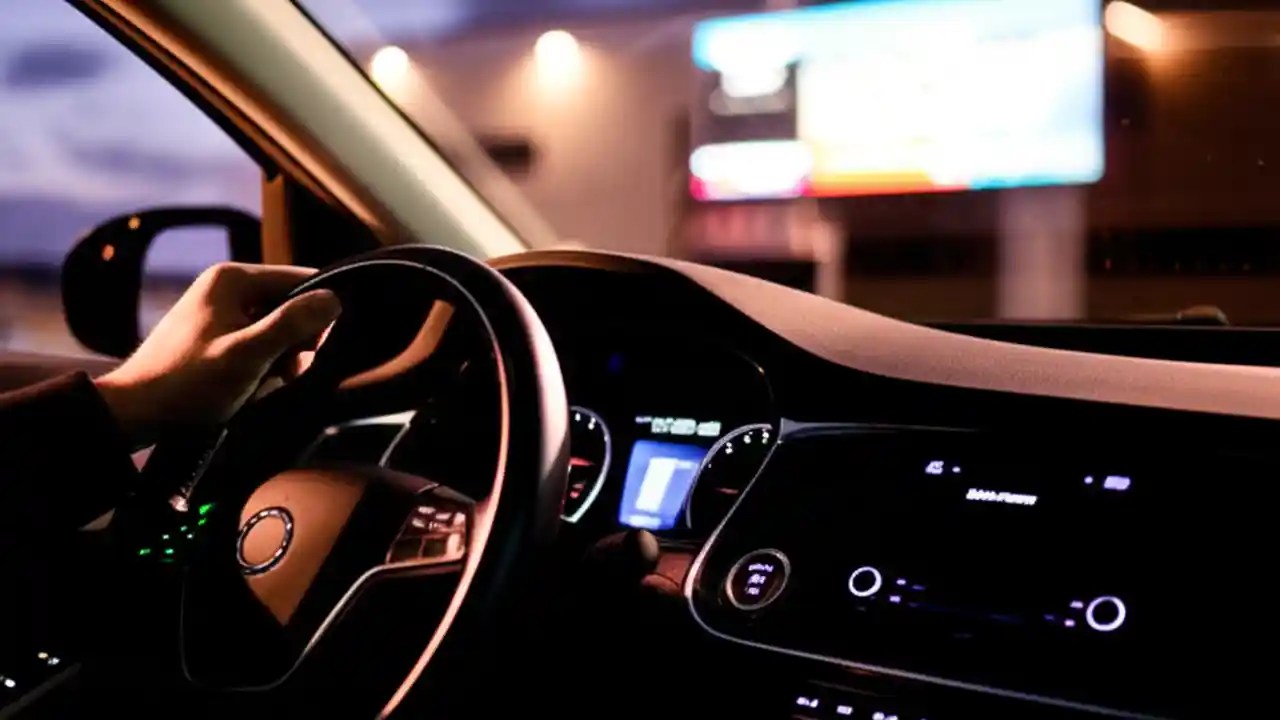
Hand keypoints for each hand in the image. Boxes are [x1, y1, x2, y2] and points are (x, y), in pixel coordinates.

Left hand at [94, 263, 340, 444]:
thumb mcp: (247, 354)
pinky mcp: (218, 338)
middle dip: (295, 345)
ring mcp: (222, 314)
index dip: (316, 315)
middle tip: (279, 374)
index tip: (310, 351)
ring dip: (280, 363)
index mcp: (232, 278)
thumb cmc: (187, 383)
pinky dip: (262, 369)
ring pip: (278, 332)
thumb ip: (292, 324)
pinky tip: (249, 388)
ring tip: (259, 385)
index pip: (302, 280)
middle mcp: (228, 288)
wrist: (135, 414)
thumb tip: (334, 300)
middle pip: (292, 309)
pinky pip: (260, 347)